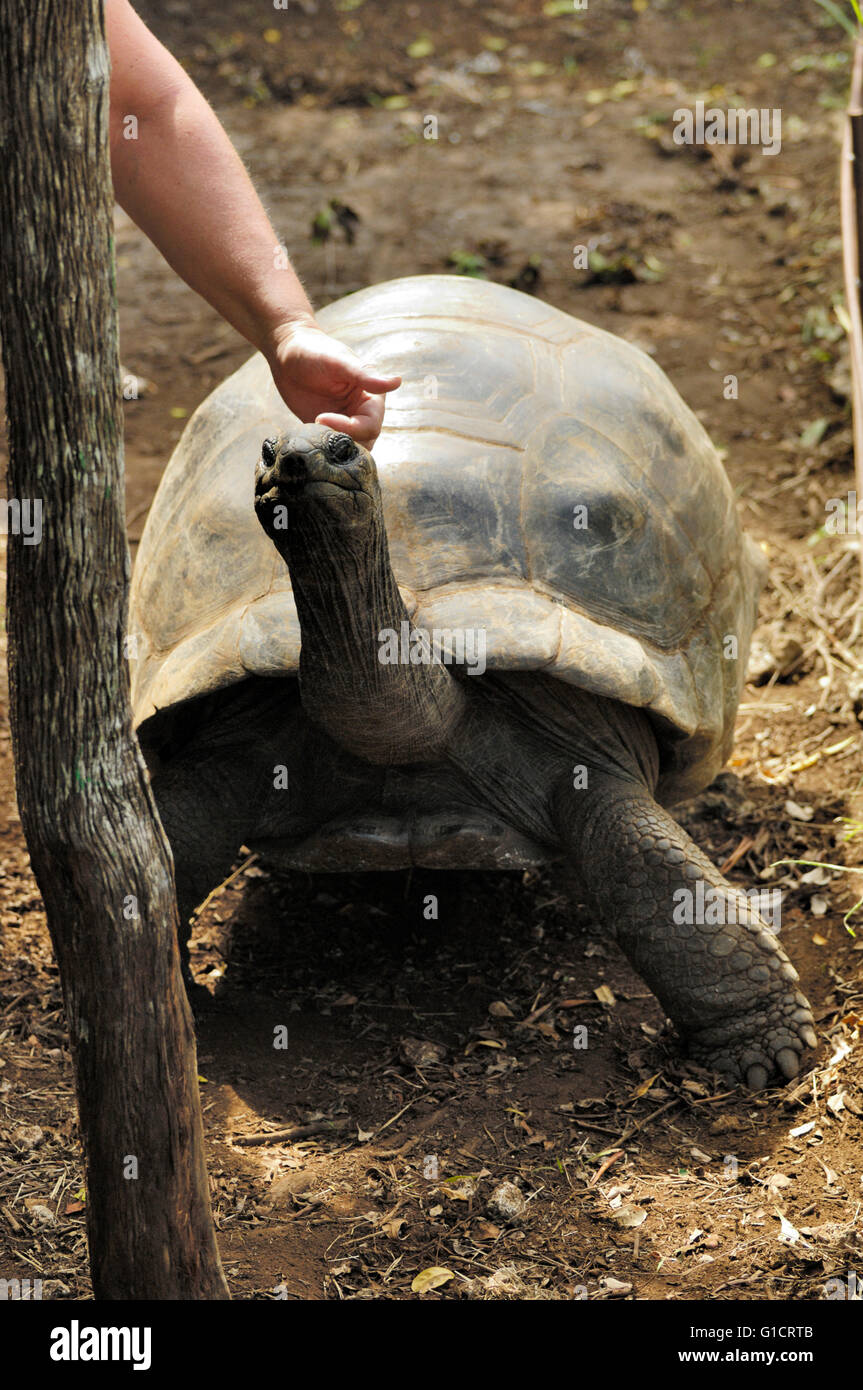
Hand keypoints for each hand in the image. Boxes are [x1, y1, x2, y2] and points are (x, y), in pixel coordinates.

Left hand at [266, 320, 400, 447]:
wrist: (288, 355)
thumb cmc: (316, 352)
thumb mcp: (339, 362)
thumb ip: (365, 375)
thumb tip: (397, 382)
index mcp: (371, 399)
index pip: (370, 426)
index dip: (350, 428)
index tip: (320, 417)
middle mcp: (360, 414)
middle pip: (363, 443)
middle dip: (342, 442)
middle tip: (316, 429)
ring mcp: (343, 424)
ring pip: (348, 450)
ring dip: (332, 449)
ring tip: (311, 433)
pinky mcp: (325, 431)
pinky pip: (329, 449)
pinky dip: (321, 450)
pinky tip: (306, 438)